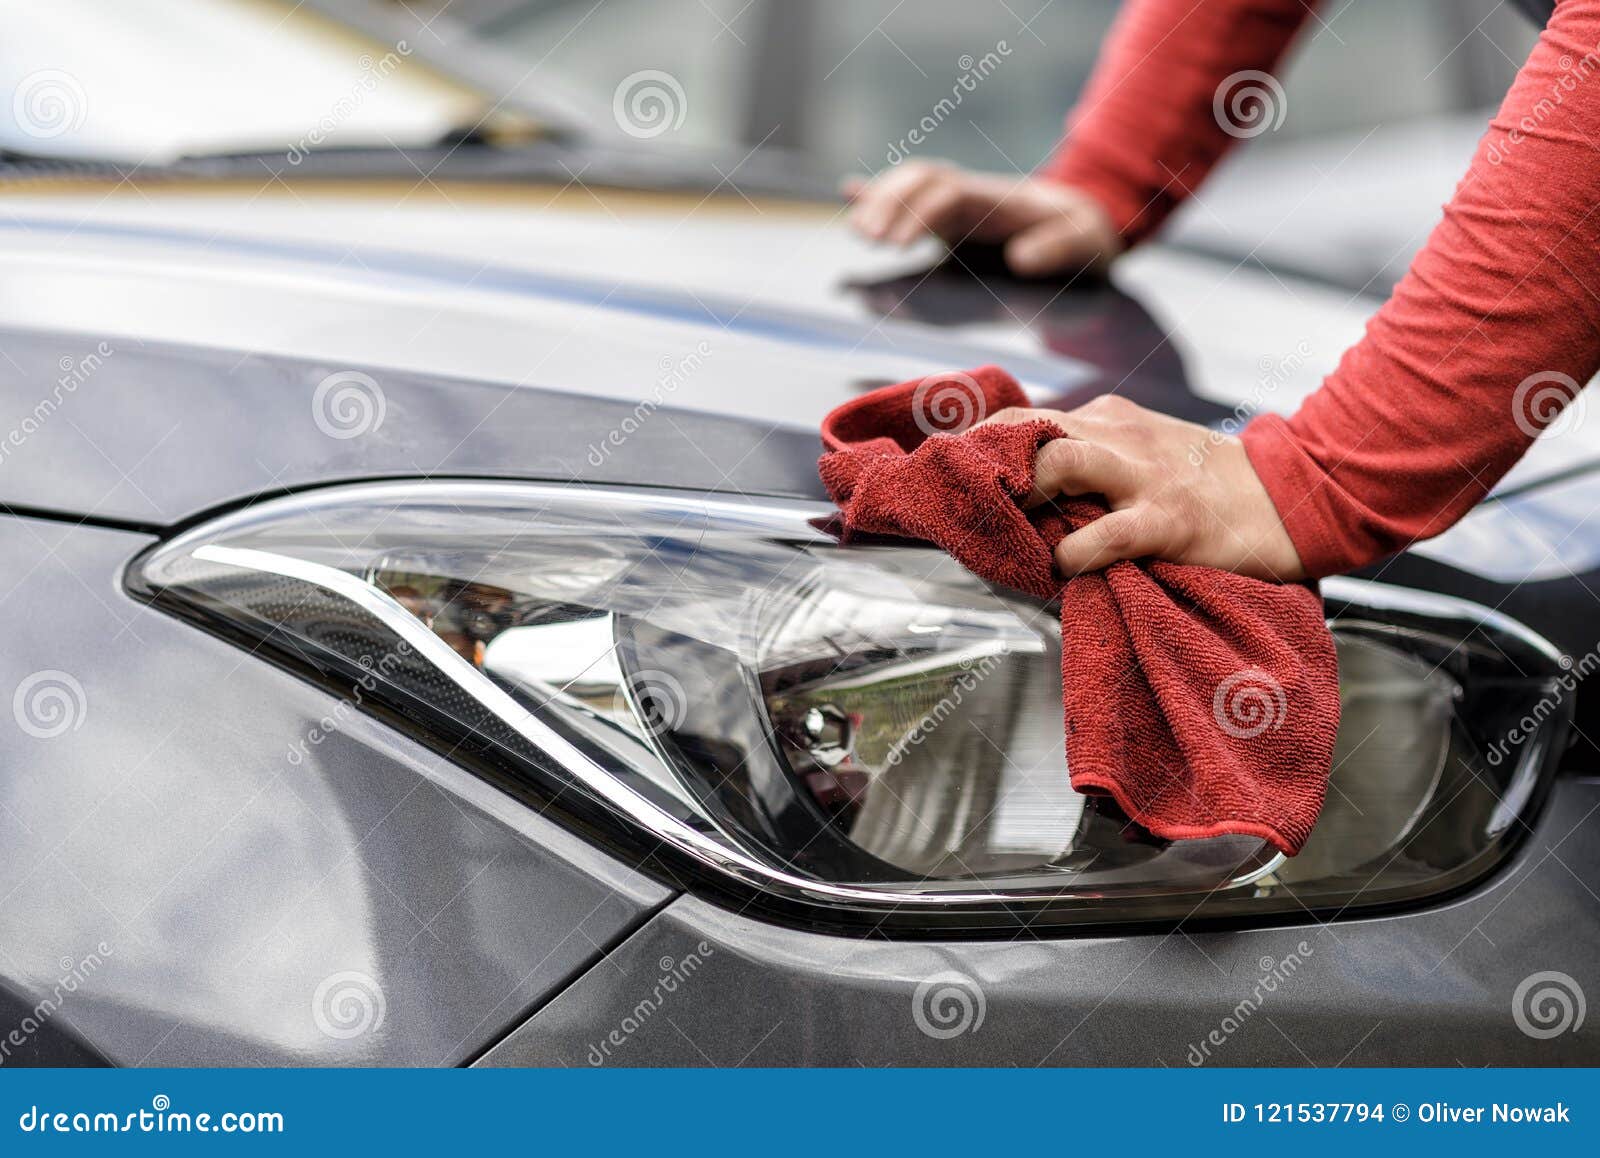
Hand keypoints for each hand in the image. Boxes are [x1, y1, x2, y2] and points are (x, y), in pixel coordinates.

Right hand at [842, 161, 1123, 276]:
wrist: (1086, 220)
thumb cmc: (1085, 235)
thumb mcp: (1084, 243)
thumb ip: (1058, 249)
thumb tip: (1020, 259)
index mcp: (999, 198)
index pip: (948, 194)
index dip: (918, 215)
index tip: (896, 246)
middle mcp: (973, 194)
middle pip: (921, 181)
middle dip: (888, 204)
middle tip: (866, 239)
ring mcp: (960, 202)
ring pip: (911, 184)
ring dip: (880, 200)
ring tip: (856, 231)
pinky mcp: (952, 215)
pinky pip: (911, 198)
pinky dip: (879, 192)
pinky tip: (847, 190)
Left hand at [977, 395, 1305, 580]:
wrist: (1295, 494)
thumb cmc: (1211, 484)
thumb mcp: (1143, 453)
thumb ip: (1087, 463)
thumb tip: (1022, 497)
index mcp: (1105, 419)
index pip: (1020, 418)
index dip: (976, 447)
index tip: (944, 477)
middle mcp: (1116, 435)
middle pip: (1024, 430)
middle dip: (983, 467)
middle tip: (958, 505)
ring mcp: (1143, 475)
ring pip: (1058, 462)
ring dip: (1022, 497)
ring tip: (1002, 531)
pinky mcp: (1169, 517)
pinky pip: (1106, 533)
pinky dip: (1073, 553)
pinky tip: (1060, 569)